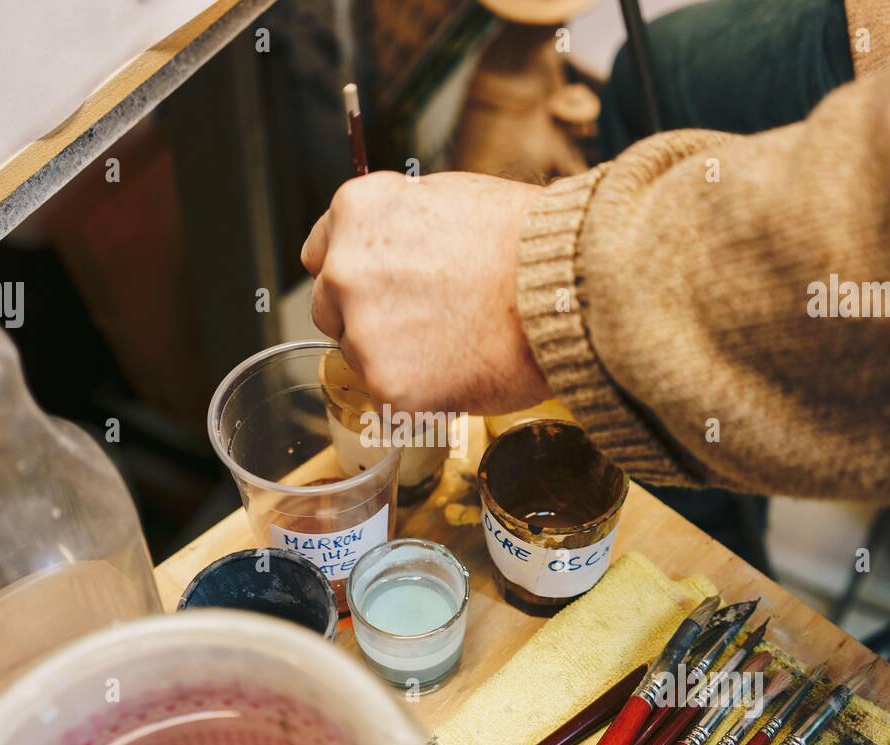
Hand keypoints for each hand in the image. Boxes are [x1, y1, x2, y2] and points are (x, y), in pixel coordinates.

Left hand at [300, 171, 551, 414]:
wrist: (568, 287)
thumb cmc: (527, 241)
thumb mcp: (447, 199)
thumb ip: (399, 226)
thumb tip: (391, 248)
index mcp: (356, 213)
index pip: (321, 254)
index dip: (357, 274)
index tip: (382, 288)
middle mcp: (345, 271)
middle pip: (330, 308)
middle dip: (367, 318)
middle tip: (425, 322)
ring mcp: (363, 332)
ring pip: (359, 357)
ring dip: (393, 359)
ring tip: (454, 346)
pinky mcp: (388, 386)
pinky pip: (391, 400)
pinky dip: (420, 397)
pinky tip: (460, 374)